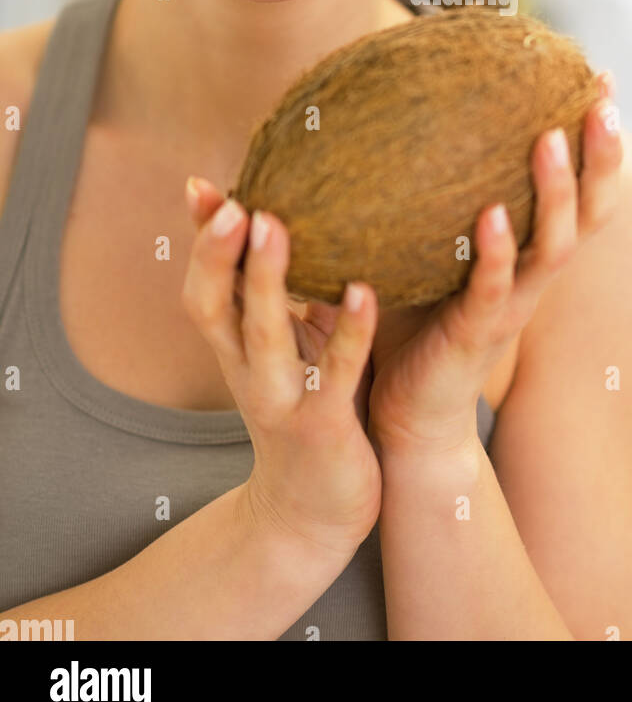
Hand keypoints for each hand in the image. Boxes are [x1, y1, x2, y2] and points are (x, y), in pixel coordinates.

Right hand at [182, 178, 381, 559]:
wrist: (312, 516)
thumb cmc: (308, 411)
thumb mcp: (284, 350)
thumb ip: (276, 294)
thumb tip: (272, 218)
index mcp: (236, 348)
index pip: (205, 287)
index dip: (201, 241)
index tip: (198, 185)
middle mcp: (247, 370)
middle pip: (215, 306)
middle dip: (217, 253)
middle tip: (234, 201)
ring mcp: (283, 398)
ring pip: (263, 333)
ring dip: (265, 278)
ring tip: (274, 223)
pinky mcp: (324, 424)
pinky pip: (336, 371)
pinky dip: (347, 330)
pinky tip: (364, 290)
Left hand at [366, 72, 622, 456]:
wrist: (411, 413)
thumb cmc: (421, 326)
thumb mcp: (435, 251)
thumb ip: (434, 198)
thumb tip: (399, 118)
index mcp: (530, 253)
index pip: (580, 188)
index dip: (598, 139)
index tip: (603, 79)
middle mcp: (534, 276)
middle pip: (588, 211)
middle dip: (600, 156)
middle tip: (602, 100)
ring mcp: (512, 304)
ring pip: (553, 246)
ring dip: (555, 192)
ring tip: (550, 138)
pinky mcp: (478, 333)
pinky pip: (494, 289)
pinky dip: (498, 252)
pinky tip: (491, 215)